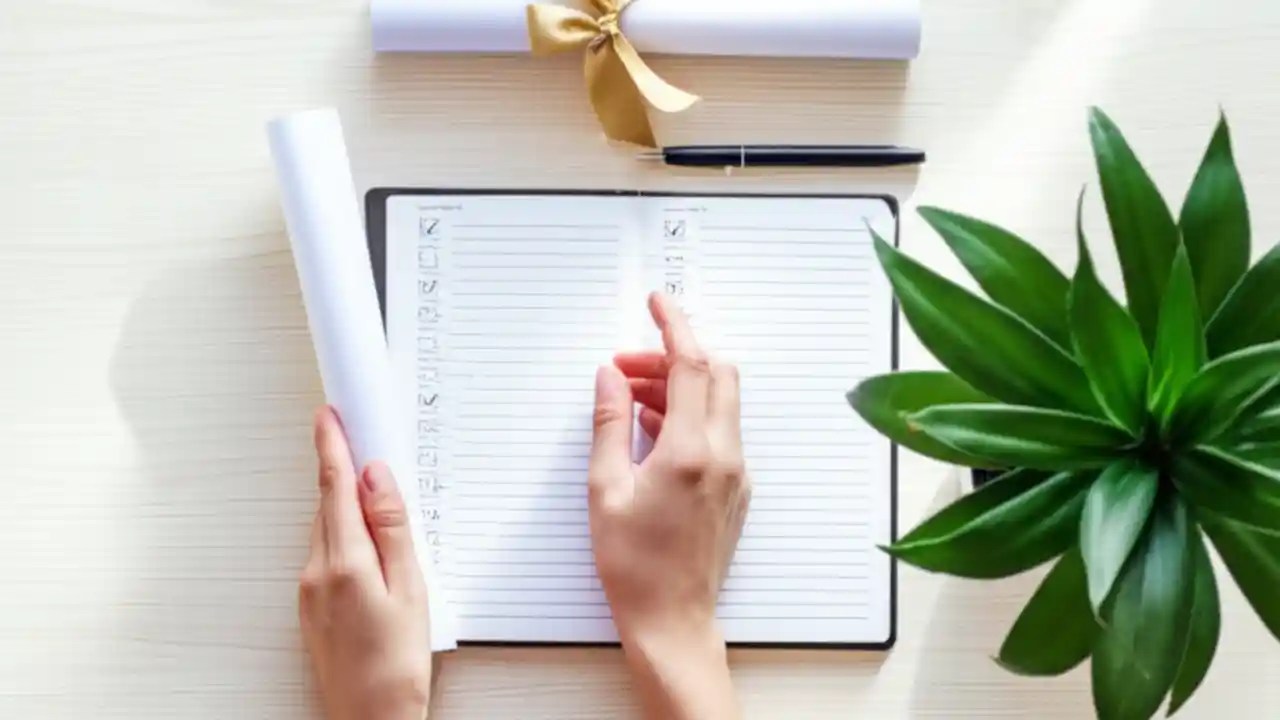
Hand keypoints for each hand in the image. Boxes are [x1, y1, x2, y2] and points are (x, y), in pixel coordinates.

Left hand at [300, 408, 431, 719]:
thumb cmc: (397, 665)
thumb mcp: (411, 588)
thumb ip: (393, 528)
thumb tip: (377, 478)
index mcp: (344, 562)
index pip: (334, 487)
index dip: (332, 445)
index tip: (328, 415)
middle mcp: (316, 572)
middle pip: (328, 504)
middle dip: (341, 469)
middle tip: (357, 435)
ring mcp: (309, 591)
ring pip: (326, 528)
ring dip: (343, 503)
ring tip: (373, 490)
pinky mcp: (310, 606)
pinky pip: (325, 553)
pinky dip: (342, 534)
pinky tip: (367, 541)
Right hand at [590, 293, 748, 719]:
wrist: (673, 621)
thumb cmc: (633, 566)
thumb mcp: (605, 489)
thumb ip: (609, 424)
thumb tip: (610, 377)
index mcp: (691, 452)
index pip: (692, 365)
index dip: (674, 325)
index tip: (657, 301)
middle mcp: (725, 457)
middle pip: (715, 375)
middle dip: (674, 356)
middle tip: (628, 365)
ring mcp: (737, 473)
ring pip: (719, 403)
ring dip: (679, 387)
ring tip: (630, 400)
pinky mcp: (737, 489)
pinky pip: (720, 432)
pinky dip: (689, 416)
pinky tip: (651, 432)